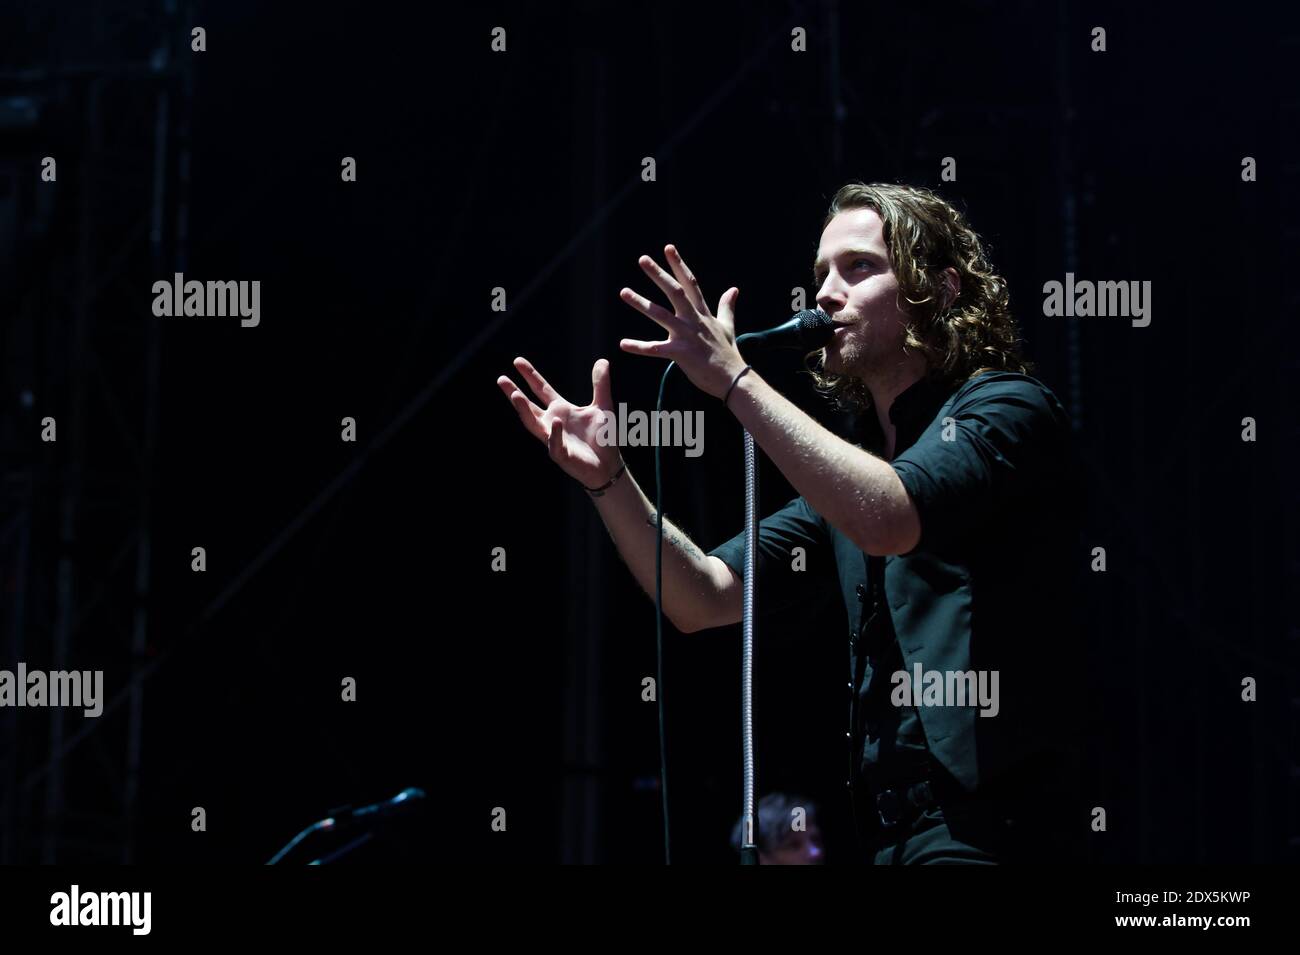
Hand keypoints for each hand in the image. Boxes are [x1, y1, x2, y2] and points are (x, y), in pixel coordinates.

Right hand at [497, 356, 624, 488]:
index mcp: (560, 410)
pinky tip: (554, 421)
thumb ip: (601, 384)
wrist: (608, 465)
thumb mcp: (603, 406)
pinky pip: (555, 445)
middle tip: (501, 379)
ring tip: (515, 396)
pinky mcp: (563, 456)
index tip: (517, 361)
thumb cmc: (602, 437)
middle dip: (514, 393)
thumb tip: (602, 360)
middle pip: (528, 406)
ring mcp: (554, 440)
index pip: (541, 389)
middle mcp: (552, 423)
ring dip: (524, 411)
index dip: (530, 376)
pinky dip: (554, 434)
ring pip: (534, 425)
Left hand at [618, 244, 746, 399]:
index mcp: (702, 313)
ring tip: (624, 292)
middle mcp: (694, 320)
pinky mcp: (681, 354)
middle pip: (675, 291)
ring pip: (661, 315)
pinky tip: (623, 344)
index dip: (678, 265)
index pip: (690, 283)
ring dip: (641, 303)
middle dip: (658, 274)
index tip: (668, 248)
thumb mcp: (728, 327)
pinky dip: (639, 347)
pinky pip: (656, 349)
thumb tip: (734, 289)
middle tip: (643, 259)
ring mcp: (687, 336)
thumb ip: (726, 307)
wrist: (733, 379)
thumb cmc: (729, 354)